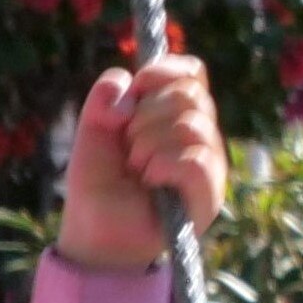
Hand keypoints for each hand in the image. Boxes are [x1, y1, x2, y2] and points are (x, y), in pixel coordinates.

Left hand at [57, 55, 227, 269]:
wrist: (95, 231)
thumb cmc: (99, 181)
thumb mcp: (93, 130)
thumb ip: (104, 96)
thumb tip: (130, 84)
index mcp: (176, 114)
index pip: (192, 72)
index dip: (164, 71)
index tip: (138, 88)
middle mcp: (201, 136)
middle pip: (191, 94)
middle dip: (145, 115)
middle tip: (129, 146)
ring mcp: (209, 165)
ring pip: (192, 126)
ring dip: (148, 144)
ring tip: (136, 168)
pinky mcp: (209, 196)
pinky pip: (195, 160)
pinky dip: (163, 165)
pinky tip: (149, 180)